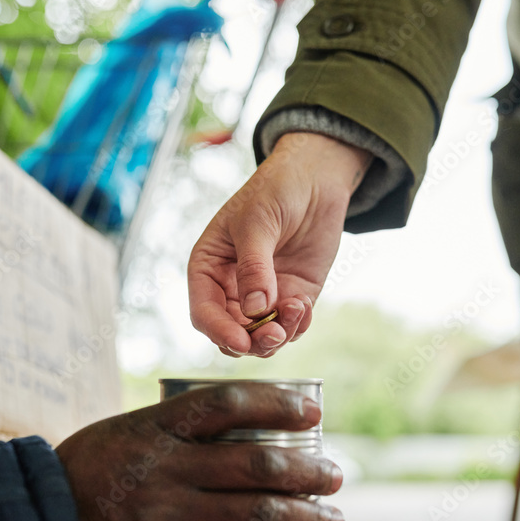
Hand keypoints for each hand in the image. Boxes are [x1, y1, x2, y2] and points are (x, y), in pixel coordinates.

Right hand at [55, 384, 344, 520]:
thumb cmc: (90, 470)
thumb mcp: (127, 430)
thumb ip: (179, 428)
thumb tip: (248, 427)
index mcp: (156, 427)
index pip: (229, 404)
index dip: (279, 405)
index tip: (313, 414)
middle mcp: (165, 469)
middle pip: (256, 465)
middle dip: (308, 471)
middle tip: (335, 475)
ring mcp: (167, 517)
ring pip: (255, 516)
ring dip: (306, 518)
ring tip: (333, 519)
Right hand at [188, 132, 371, 356]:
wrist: (315, 178)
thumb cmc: (275, 190)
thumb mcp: (257, 223)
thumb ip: (254, 267)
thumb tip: (255, 310)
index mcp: (209, 268)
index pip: (204, 312)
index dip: (220, 331)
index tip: (242, 341)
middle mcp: (231, 288)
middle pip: (233, 333)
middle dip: (253, 340)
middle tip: (275, 332)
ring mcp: (263, 295)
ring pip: (262, 337)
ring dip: (279, 335)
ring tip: (298, 309)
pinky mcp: (292, 296)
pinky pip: (290, 326)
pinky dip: (298, 325)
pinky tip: (304, 305)